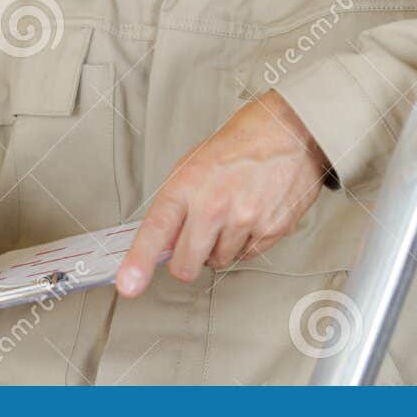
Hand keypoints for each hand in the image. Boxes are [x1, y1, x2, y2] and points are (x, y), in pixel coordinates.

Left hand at [117, 90, 328, 296]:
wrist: (288, 131)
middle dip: (187, 259)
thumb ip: (177, 204)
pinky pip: (247, 257)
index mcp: (187, 185)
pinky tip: (251, 216)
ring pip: (219, 262)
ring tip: (232, 213)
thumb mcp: (194, 164)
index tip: (128, 285)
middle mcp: (214, 205)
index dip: (139, 261)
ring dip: (220, 247)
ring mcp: (244, 220)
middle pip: (186, 264)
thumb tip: (163, 243)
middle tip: (195, 241)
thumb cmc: (240, 145)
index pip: (156, 230)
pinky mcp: (272, 230)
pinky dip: (246, 243)